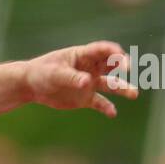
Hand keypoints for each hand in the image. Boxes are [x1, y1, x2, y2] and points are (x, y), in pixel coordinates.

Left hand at [22, 41, 137, 117]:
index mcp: (83, 55)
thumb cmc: (41, 73)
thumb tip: (88, 82)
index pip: (103, 50)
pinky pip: (100, 102)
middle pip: (112, 65)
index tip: (121, 57)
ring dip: (123, 89)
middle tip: (128, 69)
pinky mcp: (85, 98)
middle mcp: (90, 68)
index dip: (114, 52)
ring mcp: (89, 83)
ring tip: (134, 94)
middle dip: (122, 65)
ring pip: (111, 85)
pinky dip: (107, 107)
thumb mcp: (55, 74)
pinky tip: (112, 113)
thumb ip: (71, 77)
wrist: (30, 86)